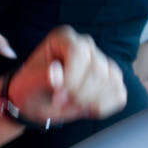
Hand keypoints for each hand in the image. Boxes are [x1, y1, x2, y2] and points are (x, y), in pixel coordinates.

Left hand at [7, 26, 126, 125]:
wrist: (35, 102)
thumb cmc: (30, 89)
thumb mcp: (28, 83)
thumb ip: (42, 76)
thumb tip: (56, 73)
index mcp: (64, 39)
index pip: (80, 54)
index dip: (72, 79)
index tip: (57, 95)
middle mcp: (86, 46)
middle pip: (99, 70)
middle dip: (80, 94)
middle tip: (61, 101)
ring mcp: (102, 62)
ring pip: (113, 82)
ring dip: (91, 102)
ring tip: (72, 103)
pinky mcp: (111, 80)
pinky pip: (119, 94)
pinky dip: (103, 107)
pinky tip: (85, 108)